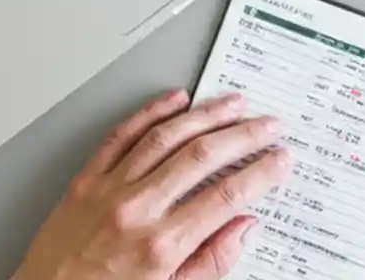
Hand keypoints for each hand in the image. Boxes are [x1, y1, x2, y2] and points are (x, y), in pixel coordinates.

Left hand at [14, 90, 288, 279]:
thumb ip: (210, 262)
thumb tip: (242, 228)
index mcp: (161, 246)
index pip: (226, 197)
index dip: (261, 173)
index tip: (280, 160)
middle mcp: (136, 211)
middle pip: (202, 157)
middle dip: (243, 135)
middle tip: (268, 125)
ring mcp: (108, 190)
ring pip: (166, 137)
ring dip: (206, 115)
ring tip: (232, 104)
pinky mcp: (85, 181)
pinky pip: (121, 136)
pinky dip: (151, 113)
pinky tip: (175, 101)